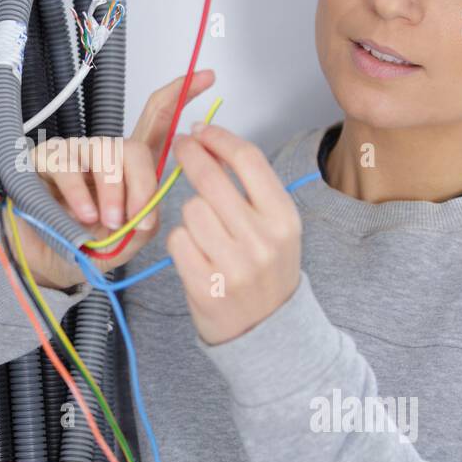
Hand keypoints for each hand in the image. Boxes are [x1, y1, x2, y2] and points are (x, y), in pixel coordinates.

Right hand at [5, 69, 216, 290]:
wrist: (51, 262)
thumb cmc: (91, 247)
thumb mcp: (128, 237)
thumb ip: (145, 217)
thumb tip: (150, 209)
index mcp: (130, 167)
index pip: (158, 121)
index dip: (181, 95)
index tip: (208, 76)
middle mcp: (104, 153)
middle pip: (133, 147)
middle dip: (142, 184)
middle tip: (137, 219)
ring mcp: (74, 153)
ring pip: (104, 155)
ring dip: (112, 193)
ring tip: (109, 223)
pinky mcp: (45, 160)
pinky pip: (67, 168)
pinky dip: (80, 196)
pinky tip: (85, 216)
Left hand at [167, 122, 302, 344]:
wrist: (269, 333)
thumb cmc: (267, 272)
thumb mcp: (277, 227)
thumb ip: (251, 189)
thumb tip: (212, 145)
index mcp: (284, 219)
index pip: (248, 159)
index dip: (219, 137)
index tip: (201, 128)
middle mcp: (262, 240)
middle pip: (212, 178)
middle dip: (190, 155)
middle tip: (181, 146)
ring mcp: (233, 265)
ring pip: (191, 210)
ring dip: (191, 213)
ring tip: (206, 232)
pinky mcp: (206, 286)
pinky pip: (177, 240)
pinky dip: (181, 242)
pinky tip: (197, 254)